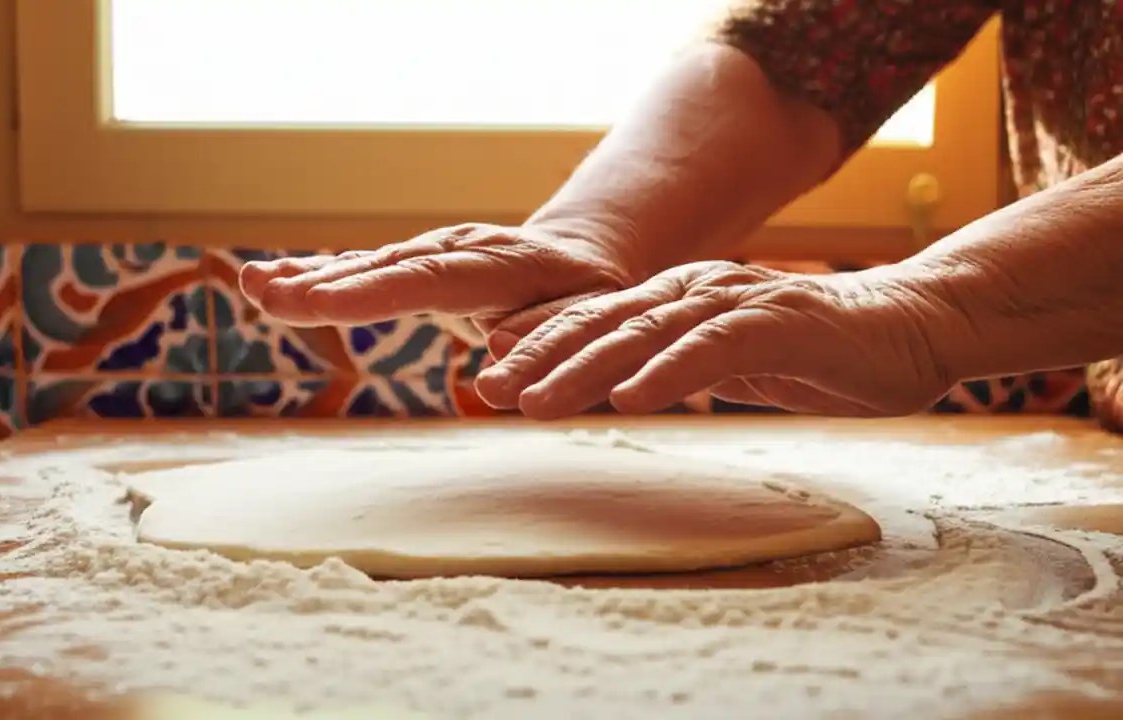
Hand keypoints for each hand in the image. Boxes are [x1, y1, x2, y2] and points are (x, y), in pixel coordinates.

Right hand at [237, 222, 639, 332]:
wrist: (579, 260)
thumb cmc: (589, 300)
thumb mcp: (591, 317)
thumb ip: (550, 330)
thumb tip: (498, 347)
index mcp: (497, 265)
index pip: (427, 278)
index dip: (372, 292)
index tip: (321, 303)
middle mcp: (453, 251)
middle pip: (381, 268)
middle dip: (325, 284)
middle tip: (267, 294)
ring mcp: (428, 255)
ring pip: (363, 267)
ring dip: (307, 279)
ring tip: (253, 285)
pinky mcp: (411, 267)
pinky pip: (359, 273)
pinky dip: (314, 278)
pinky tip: (265, 281)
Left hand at [474, 261, 957, 418]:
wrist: (911, 324)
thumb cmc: (813, 350)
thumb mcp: (726, 363)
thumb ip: (674, 366)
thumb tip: (620, 387)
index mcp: (677, 300)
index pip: (594, 322)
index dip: (538, 347)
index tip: (488, 379)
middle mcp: (695, 291)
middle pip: (603, 323)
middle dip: (540, 358)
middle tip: (487, 391)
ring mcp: (736, 302)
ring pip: (645, 333)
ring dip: (587, 368)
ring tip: (536, 401)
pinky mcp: (780, 322)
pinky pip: (715, 348)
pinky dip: (671, 371)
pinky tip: (633, 398)